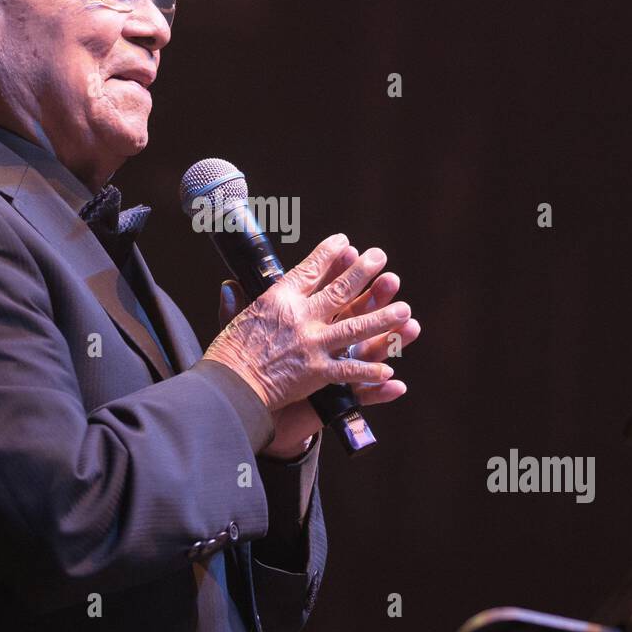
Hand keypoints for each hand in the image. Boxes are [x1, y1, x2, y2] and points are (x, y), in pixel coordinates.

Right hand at [207, 234, 419, 455]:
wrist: (229, 388)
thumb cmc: (226, 355)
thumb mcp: (231, 321)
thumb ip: (234, 303)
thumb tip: (228, 284)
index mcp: (279, 300)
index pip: (309, 270)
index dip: (329, 255)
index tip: (345, 242)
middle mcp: (300, 318)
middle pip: (340, 291)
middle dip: (364, 273)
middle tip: (382, 258)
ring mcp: (312, 345)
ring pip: (356, 327)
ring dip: (382, 318)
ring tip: (404, 309)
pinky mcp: (318, 373)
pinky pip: (350, 371)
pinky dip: (370, 371)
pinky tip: (389, 370)